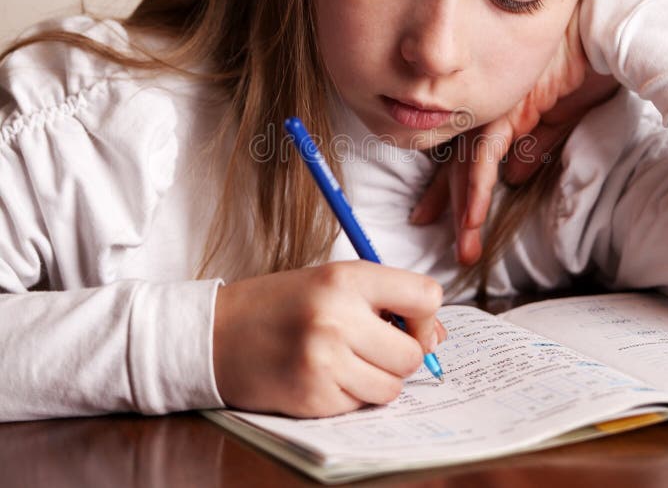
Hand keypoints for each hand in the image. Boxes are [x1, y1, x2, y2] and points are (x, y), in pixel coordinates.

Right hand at [212, 261, 445, 417]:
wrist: (215, 333)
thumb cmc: (279, 304)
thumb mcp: (331, 282)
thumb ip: (385, 301)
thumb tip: (436, 337)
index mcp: (346, 277)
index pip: (426, 296)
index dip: (427, 317)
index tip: (411, 324)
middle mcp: (338, 316)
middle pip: (413, 353)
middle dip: (401, 356)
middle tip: (372, 347)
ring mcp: (325, 360)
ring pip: (392, 387)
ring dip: (376, 380)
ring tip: (344, 361)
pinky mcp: (313, 396)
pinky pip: (360, 405)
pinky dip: (349, 396)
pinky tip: (322, 376)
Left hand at [411, 8, 618, 264]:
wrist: (600, 31)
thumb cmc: (581, 65)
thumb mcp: (560, 117)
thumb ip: (536, 146)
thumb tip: (514, 178)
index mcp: (497, 113)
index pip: (465, 156)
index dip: (450, 187)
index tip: (438, 215)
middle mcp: (488, 111)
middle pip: (457, 163)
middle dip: (446, 204)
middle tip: (433, 235)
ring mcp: (493, 109)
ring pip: (466, 165)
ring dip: (464, 209)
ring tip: (463, 247)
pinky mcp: (508, 109)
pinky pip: (487, 154)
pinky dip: (479, 187)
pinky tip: (473, 216)